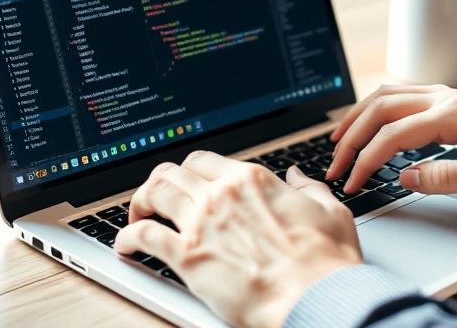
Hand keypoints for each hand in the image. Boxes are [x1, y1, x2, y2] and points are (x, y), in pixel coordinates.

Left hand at [114, 152, 362, 327]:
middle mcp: (222, 193)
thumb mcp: (330, 211)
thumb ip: (308, 189)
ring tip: (137, 215)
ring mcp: (201, 222)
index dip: (190, 170)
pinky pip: (144, 236)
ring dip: (139, 202)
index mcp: (252, 180)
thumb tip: (296, 177)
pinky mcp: (188, 256)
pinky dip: (128, 238)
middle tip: (156, 197)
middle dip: (159, 182)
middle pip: (172, 172)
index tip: (187, 182)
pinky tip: (126, 246)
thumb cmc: (326, 263)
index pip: (204, 160)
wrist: (316, 296)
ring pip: (154, 193)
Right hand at [327, 85, 456, 201]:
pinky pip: (402, 97)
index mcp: (456, 113)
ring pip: (387, 96)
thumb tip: (404, 176)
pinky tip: (370, 124)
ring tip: (339, 141)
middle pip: (381, 106)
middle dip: (352, 136)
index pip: (394, 134)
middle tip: (334, 164)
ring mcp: (449, 96)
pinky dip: (377, 111)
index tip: (352, 181)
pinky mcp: (452, 103)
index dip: (367, 159)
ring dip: (359, 117)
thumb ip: (446, 177)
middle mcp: (448, 97)